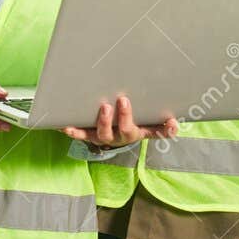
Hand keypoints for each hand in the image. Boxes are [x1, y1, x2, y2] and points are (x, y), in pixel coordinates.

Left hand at [62, 95, 178, 147]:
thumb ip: (162, 127)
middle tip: (124, 100)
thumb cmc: (132, 126)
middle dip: (124, 117)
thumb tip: (174, 125)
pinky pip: (79, 133)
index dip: (157, 129)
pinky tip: (65, 124)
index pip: (149, 132)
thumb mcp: (148, 126)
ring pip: (101, 133)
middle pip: (122, 131)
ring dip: (101, 122)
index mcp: (133, 133)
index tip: (167, 121)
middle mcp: (117, 137)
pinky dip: (72, 129)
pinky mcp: (87, 133)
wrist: (112, 134)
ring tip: (103, 108)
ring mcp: (101, 135)